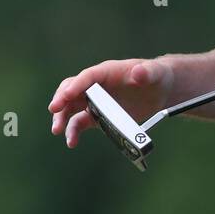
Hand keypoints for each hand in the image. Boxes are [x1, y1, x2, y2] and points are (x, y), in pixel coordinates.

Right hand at [47, 58, 174, 148]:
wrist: (160, 90)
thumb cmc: (155, 76)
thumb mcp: (154, 73)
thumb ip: (146, 72)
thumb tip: (138, 72)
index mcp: (107, 72)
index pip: (87, 77)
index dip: (76, 85)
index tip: (65, 95)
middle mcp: (96, 85)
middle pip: (72, 90)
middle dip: (61, 100)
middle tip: (54, 110)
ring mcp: (95, 101)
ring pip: (71, 108)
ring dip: (62, 118)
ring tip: (57, 130)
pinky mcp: (98, 115)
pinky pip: (80, 123)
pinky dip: (74, 131)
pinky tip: (72, 141)